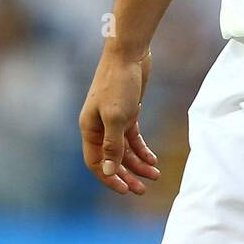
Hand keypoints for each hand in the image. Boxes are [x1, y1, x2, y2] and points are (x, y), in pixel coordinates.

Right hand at [79, 47, 159, 195]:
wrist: (129, 53)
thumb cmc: (119, 84)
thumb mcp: (116, 118)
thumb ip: (112, 146)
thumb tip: (109, 172)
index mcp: (88, 129)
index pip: (95, 163)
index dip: (109, 178)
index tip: (126, 190)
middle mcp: (98, 126)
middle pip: (111, 159)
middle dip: (127, 175)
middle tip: (143, 189)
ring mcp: (113, 119)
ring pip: (124, 149)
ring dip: (138, 163)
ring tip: (155, 175)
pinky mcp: (127, 111)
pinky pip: (133, 137)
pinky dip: (142, 149)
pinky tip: (153, 159)